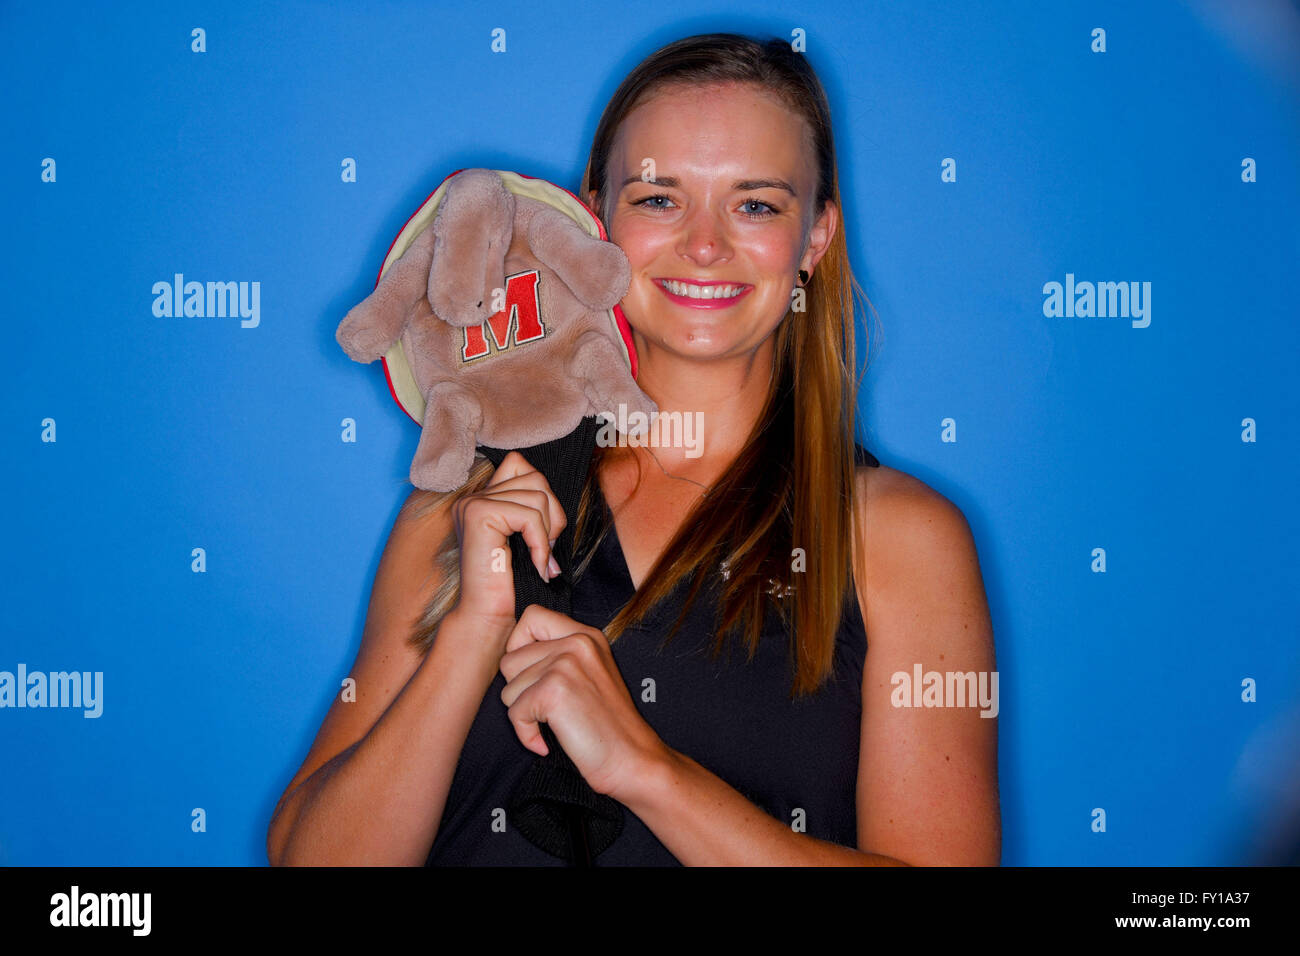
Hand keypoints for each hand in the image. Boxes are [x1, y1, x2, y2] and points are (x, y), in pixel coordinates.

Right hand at [448, 452, 566, 658]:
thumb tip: (552, 490)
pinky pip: (530, 516)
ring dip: (548, 530)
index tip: (544, 532)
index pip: (520, 464)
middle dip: (553, 512)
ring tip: (541, 558)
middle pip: (534, 477)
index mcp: (480, 500)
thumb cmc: (509, 585)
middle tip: (546, 546)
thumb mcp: (524, 538)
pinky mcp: (479, 515)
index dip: (543, 493)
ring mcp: (472, 504)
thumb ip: (532, 509)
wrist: (487, 618)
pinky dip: (541, 543)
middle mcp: (471, 497)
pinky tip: (538, 565)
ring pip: (537, 494)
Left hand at [498, 604, 669, 800]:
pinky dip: (526, 733)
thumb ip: (558, 654)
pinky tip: (546, 740)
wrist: (631, 758)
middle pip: (510, 658)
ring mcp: (566, 664)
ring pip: (508, 687)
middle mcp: (577, 642)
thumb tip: (512, 651)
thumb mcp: (590, 672)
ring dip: (524, 713)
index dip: (520, 647)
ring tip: (555, 723)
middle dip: (520, 689)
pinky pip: (514, 712)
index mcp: (586, 634)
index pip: (531, 617)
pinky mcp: (554, 691)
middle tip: (549, 708)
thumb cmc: (607, 725)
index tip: (535, 675)